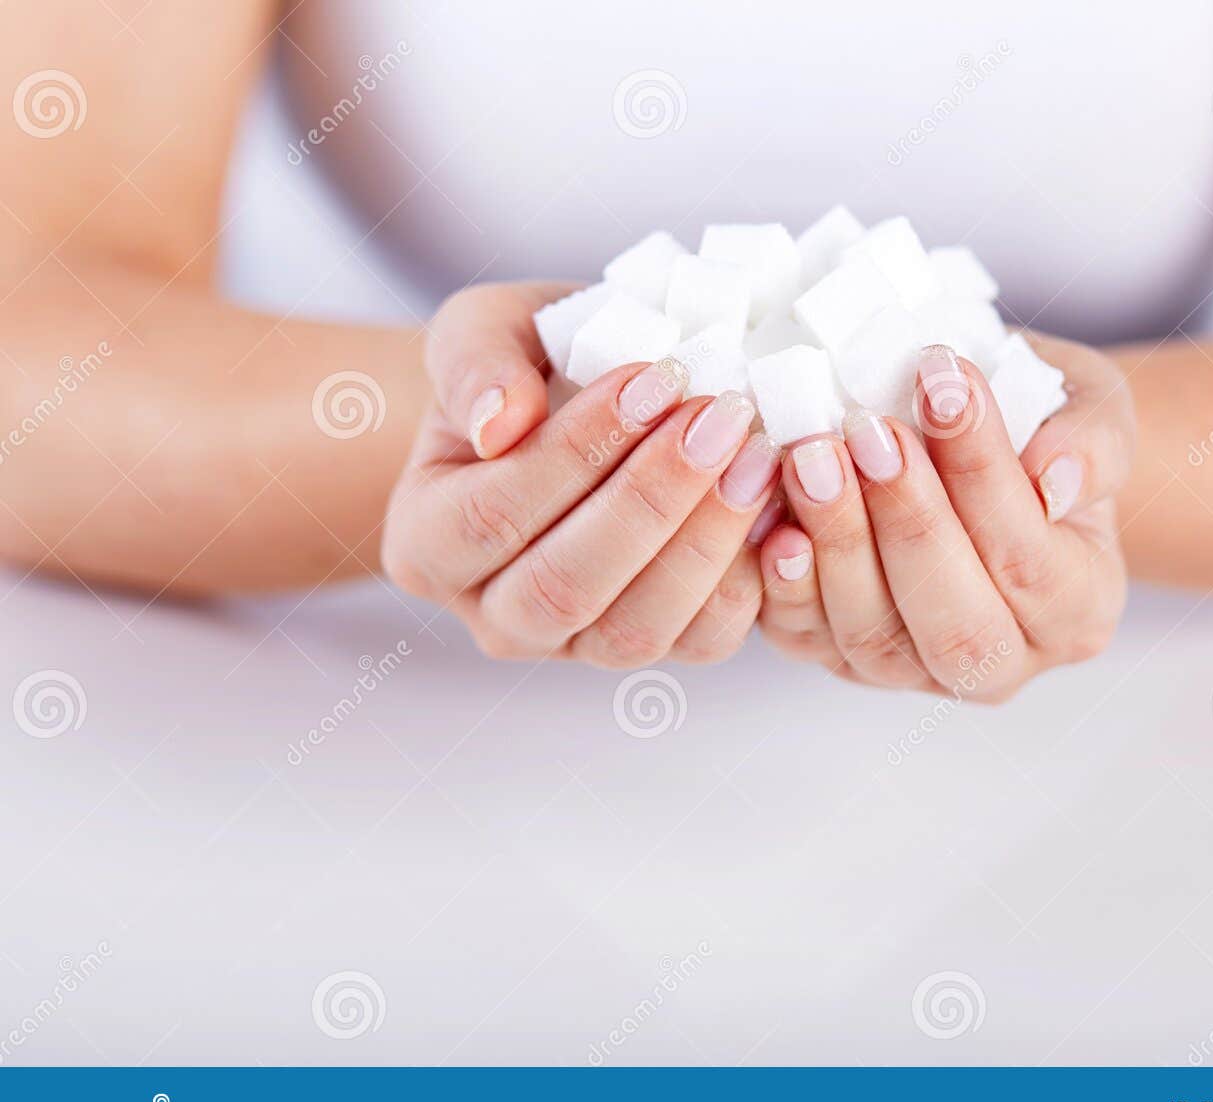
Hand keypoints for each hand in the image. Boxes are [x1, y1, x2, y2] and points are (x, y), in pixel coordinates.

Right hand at [381, 282, 783, 665]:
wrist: (579, 401)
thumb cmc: (528, 364)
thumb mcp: (485, 329)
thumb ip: (475, 362)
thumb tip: (499, 421)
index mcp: (426, 544)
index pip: (493, 515)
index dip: (577, 451)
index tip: (655, 378)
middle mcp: (494, 614)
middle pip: (565, 586)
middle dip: (652, 500)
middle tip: (721, 418)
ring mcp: (576, 645)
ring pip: (637, 628)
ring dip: (707, 540)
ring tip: (756, 453)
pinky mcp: (656, 648)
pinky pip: (703, 641)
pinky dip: (749, 578)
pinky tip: (774, 503)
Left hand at [756, 341, 1131, 701]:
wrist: (987, 447)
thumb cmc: (1043, 426)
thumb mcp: (1094, 410)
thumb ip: (1092, 442)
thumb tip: (1055, 480)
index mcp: (1080, 610)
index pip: (1029, 559)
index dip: (982, 475)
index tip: (942, 384)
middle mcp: (1005, 661)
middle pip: (956, 625)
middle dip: (908, 523)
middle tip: (868, 432)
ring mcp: (917, 671)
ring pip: (874, 639)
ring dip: (838, 544)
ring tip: (814, 455)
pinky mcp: (841, 659)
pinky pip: (807, 639)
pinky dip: (785, 584)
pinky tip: (775, 521)